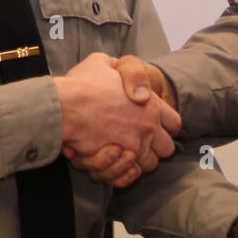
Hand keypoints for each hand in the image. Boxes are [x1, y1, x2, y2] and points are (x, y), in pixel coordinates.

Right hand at [56, 53, 179, 180]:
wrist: (63, 106)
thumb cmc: (82, 85)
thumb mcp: (103, 62)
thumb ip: (119, 69)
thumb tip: (123, 73)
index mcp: (151, 105)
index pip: (174, 124)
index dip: (166, 126)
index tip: (154, 125)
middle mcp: (148, 128)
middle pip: (166, 148)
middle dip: (156, 147)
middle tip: (139, 141)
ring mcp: (134, 146)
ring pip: (149, 165)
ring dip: (138, 160)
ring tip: (123, 151)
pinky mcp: (117, 162)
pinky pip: (130, 176)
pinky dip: (125, 173)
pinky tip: (114, 161)